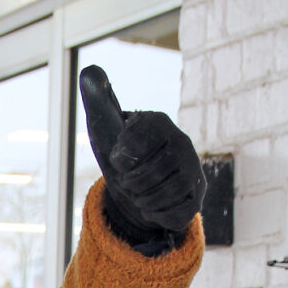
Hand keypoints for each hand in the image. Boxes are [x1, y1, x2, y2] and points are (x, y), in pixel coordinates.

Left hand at [79, 65, 204, 244]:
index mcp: (159, 122)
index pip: (129, 149)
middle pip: (144, 178)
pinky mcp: (197, 197)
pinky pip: (173, 215)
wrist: (143, 182)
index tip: (121, 156)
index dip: (119, 161)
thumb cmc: (123, 152)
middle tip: (129, 180)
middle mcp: (182, 142)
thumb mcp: (106, 125)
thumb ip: (98, 97)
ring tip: (140, 193)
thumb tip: (89, 72)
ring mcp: (193, 170)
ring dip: (142, 201)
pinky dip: (157, 215)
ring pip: (159, 198)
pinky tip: (155, 204)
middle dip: (129, 185)